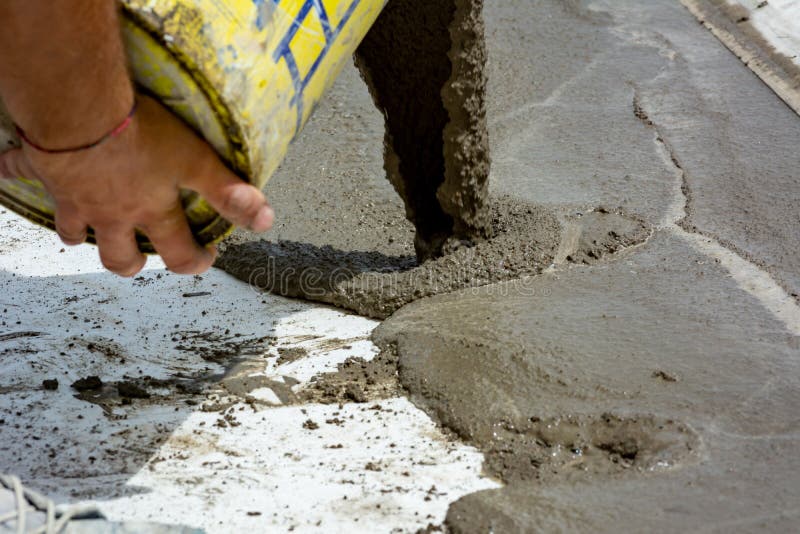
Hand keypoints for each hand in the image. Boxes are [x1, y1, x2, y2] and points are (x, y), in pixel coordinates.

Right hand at [0, 94, 273, 275]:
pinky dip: (13, 172)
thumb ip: (230, 192)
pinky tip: (8, 166)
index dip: (195, 262)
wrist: (80, 107)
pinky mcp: (41, 168)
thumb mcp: (197, 162)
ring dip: (78, 233)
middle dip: (129, 263)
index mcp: (149, 212)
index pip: (177, 254)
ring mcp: (72, 196)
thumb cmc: (140, 134)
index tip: (205, 258)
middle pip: (116, 257)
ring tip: (85, 227)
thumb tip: (267, 221)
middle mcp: (110, 213)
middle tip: (137, 259)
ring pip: (71, 230)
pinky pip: (18, 172)